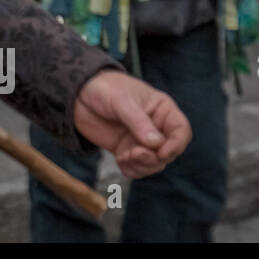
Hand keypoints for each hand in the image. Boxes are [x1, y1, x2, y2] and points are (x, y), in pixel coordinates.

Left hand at [73, 70, 190, 177]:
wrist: (77, 93)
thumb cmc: (103, 88)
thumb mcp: (121, 101)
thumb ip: (138, 122)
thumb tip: (156, 144)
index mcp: (162, 110)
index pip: (181, 131)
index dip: (176, 145)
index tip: (161, 152)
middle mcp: (156, 128)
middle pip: (169, 152)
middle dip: (154, 158)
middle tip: (134, 153)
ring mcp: (141, 141)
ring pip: (154, 164)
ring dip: (143, 166)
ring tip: (124, 157)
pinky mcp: (126, 150)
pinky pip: (137, 168)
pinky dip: (132, 170)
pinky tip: (120, 160)